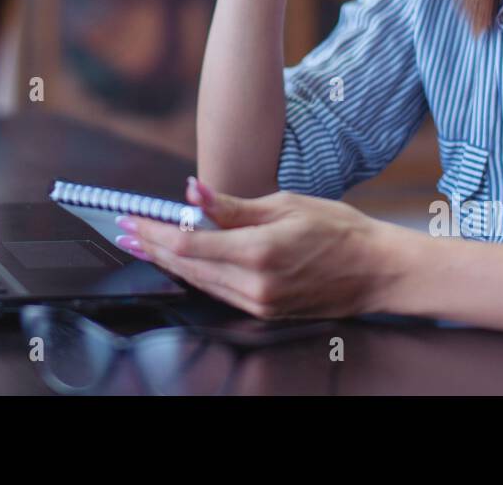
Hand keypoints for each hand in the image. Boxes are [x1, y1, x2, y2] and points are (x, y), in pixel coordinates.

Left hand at [113, 175, 416, 319]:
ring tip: (144, 243)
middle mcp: (254, 284)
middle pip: (187, 265)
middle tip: (126, 230)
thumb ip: (233, 205)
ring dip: (169, 261)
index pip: (189, 242)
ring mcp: (259, 302)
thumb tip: (194, 191)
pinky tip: (183, 260)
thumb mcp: (285, 205)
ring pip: (199, 281)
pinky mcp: (264, 310)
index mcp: (258, 252)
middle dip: (152, 246)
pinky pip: (219, 291)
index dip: (154, 231)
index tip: (131, 218)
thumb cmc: (338, 230)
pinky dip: (196, 273)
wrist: (376, 270)